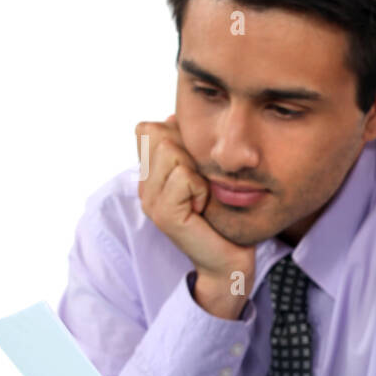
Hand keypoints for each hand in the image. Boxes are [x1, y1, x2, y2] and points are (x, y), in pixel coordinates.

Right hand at [134, 116, 254, 318]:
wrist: (230, 259)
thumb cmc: (224, 215)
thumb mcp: (204, 173)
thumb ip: (187, 147)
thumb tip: (173, 116)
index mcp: (150, 174)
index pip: (148, 129)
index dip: (178, 137)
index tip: (196, 169)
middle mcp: (144, 185)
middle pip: (159, 134)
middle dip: (190, 151)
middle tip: (203, 184)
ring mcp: (150, 200)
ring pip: (171, 151)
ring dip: (198, 170)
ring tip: (204, 196)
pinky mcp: (164, 214)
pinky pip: (184, 176)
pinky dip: (202, 187)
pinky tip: (205, 207)